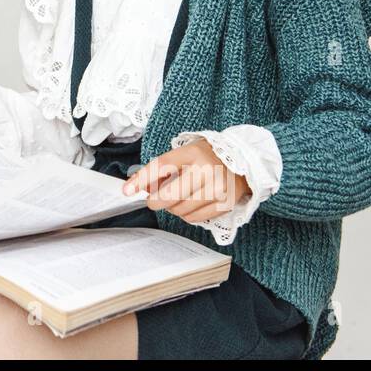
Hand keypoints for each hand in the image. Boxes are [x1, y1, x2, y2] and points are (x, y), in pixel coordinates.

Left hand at [122, 137, 251, 222]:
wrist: (244, 161)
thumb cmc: (207, 157)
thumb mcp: (184, 154)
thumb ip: (161, 169)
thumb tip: (136, 185)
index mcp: (192, 152)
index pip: (161, 166)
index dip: (141, 180)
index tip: (126, 190)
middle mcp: (206, 170)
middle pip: (168, 195)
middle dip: (154, 201)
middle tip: (153, 199)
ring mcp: (217, 189)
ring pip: (179, 210)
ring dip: (172, 208)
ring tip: (178, 197)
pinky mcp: (224, 204)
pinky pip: (193, 218)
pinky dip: (186, 214)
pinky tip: (190, 203)